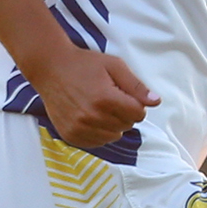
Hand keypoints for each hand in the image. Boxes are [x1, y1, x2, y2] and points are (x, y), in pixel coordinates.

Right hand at [30, 46, 156, 148]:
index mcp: (105, 99)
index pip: (138, 114)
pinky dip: (99, 132)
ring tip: (99, 106)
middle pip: (127, 126)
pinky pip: (97, 142)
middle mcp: (92, 117)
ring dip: (113, 124)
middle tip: (110, 97)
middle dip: (124, 112)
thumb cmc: (84, 64)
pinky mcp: (70, 136)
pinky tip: (91, 116)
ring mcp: (79, 128)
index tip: (124, 93)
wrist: (50, 68)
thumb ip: (136, 86)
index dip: (136, 103)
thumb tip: (156, 101)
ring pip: (113, 136)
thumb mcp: (114, 66)